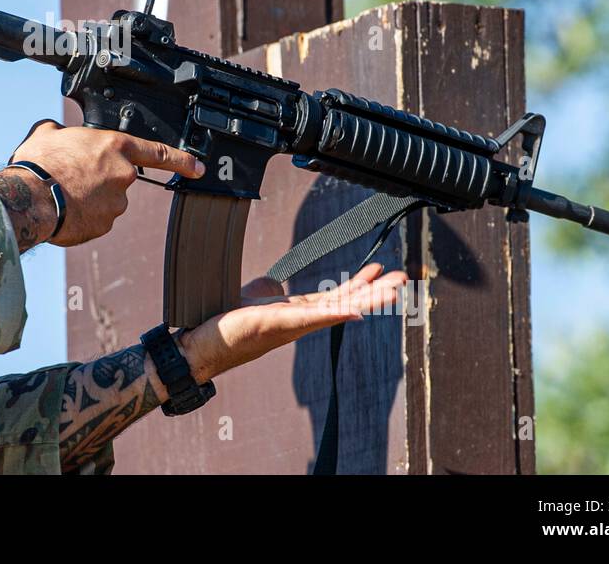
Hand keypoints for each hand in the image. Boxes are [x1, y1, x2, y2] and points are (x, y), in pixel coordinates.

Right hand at [2, 119, 204, 247]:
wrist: (29, 198)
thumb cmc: (39, 163)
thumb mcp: (48, 132)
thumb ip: (63, 131)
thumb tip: (58, 133)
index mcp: (115, 147)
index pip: (159, 153)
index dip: (182, 160)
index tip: (198, 168)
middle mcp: (123, 175)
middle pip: (117, 178)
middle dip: (98, 179)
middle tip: (69, 177)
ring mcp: (116, 204)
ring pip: (105, 201)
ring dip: (87, 198)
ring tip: (60, 193)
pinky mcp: (103, 226)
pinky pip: (94, 220)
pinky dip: (81, 216)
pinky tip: (62, 210)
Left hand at [175, 264, 409, 383]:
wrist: (205, 340)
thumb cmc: (228, 322)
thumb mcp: (255, 298)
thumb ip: (269, 291)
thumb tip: (274, 286)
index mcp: (298, 312)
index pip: (337, 297)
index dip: (359, 284)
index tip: (380, 269)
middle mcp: (301, 320)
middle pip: (347, 303)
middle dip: (376, 292)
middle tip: (403, 279)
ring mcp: (294, 324)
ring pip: (338, 310)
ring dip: (367, 300)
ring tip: (393, 290)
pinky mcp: (280, 323)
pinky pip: (313, 318)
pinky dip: (336, 315)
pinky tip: (357, 313)